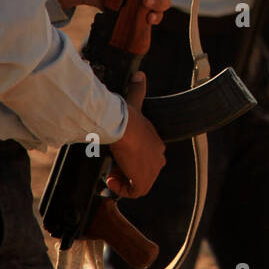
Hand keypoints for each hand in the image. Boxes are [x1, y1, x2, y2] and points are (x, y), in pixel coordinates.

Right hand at [106, 72, 165, 197]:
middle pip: (144, 171)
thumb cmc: (126, 116)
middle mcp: (158, 157)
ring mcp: (152, 170)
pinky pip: (135, 192)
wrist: (122, 125)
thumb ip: (138, 90)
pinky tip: (111, 178)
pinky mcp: (144, 180)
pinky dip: (121, 188)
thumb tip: (139, 75)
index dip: (132, 159)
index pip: (148, 158)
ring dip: (123, 179)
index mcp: (156, 142)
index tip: (119, 154)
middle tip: (113, 163)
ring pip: (139, 183)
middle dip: (127, 170)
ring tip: (112, 170)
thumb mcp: (134, 103)